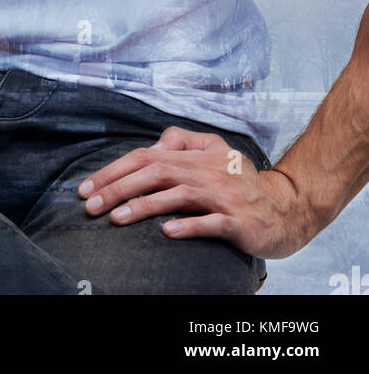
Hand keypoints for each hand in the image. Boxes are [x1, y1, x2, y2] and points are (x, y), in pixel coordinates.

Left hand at [77, 126, 315, 258]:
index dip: (114, 169)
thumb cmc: (241, 180)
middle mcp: (205, 171)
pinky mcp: (237, 221)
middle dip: (117, 187)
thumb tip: (154, 143)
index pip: (145, 155)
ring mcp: (222, 196)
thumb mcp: (214, 149)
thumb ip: (183, 141)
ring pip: (177, 196)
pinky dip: (188, 226)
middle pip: (154, 172)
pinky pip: (210, 223)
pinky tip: (167, 233)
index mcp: (195, 155)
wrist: (286, 207)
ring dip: (143, 206)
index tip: (87, 187)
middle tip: (89, 204)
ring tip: (115, 218)